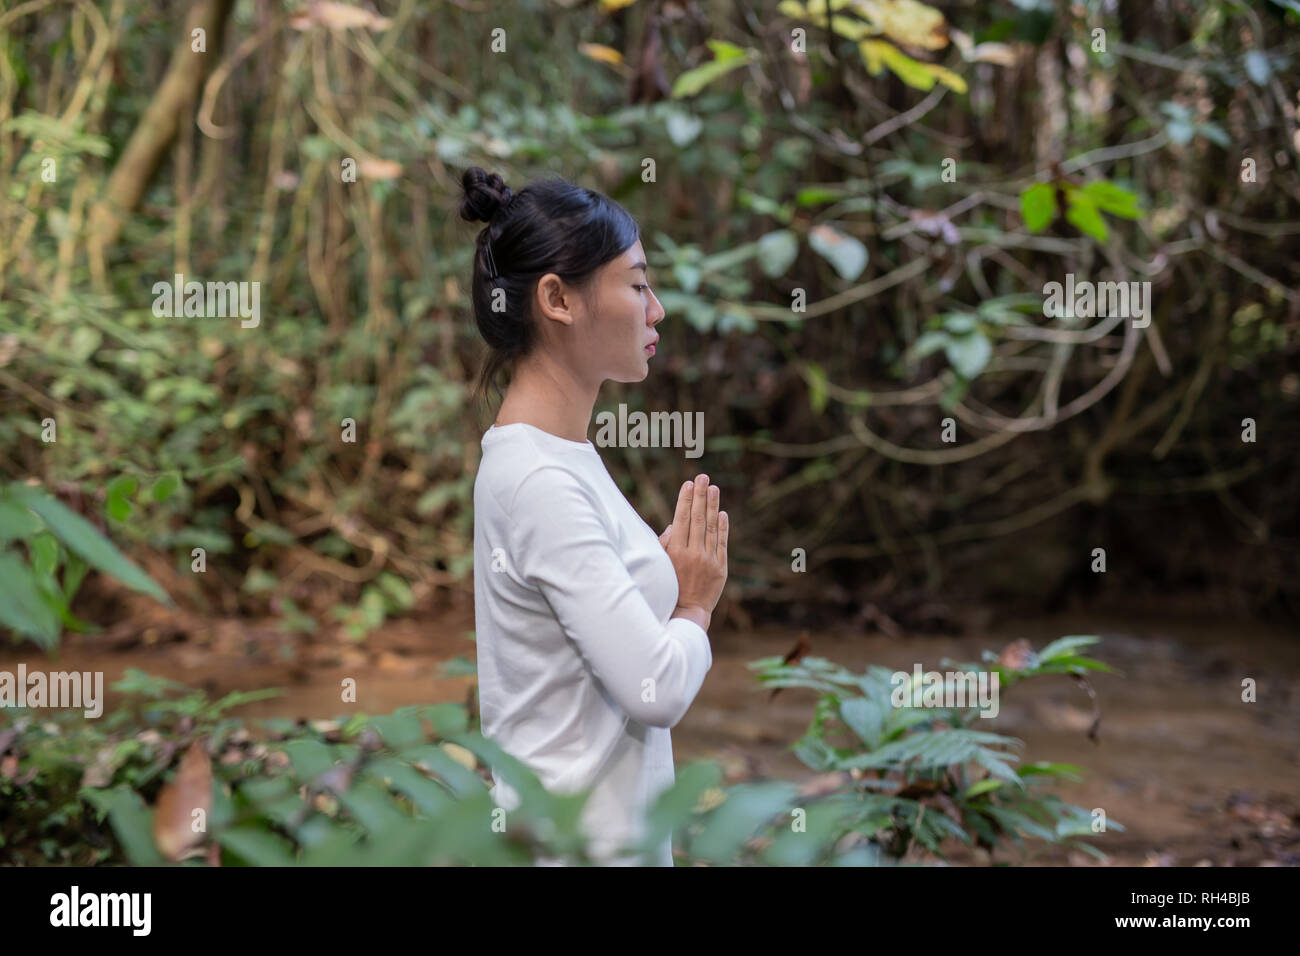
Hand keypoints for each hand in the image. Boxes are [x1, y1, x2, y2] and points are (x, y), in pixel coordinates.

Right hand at [663, 474, 728, 628]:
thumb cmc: (668, 588)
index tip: (688, 484)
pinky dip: (723, 528)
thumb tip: (674, 525)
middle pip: (698, 519)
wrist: (687, 613)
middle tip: (703, 477)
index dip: (685, 500)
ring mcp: (709, 561)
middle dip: (700, 496)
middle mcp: (693, 554)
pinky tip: (723, 513)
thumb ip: (665, 544)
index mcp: (675, 552)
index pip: (682, 519)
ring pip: (712, 528)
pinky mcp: (721, 568)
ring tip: (714, 488)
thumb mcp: (660, 566)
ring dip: (713, 506)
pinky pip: (722, 543)